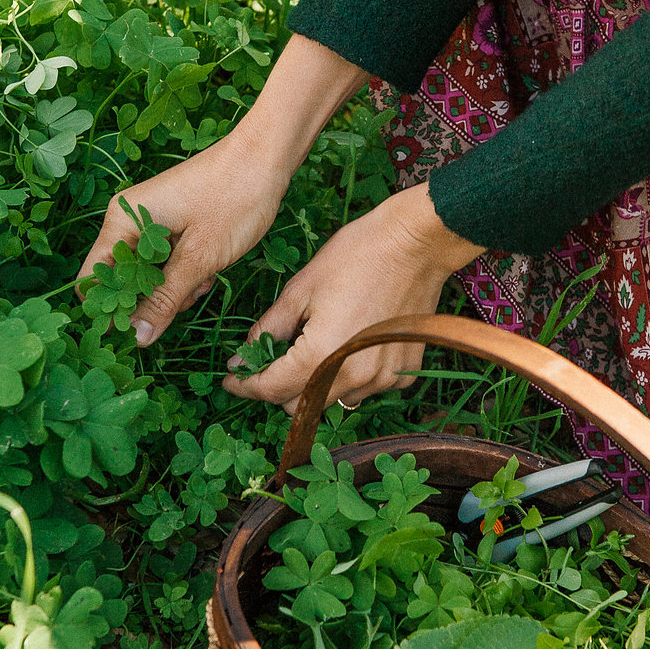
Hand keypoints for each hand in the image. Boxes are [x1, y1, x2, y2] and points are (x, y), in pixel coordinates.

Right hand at [77, 127, 289, 344]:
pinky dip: (183, 275)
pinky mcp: (170, 226)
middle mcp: (128, 220)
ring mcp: (150, 223)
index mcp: (123, 221)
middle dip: (149, 301)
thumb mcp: (199, 258)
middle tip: (186, 296)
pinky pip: (165, 264)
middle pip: (120, 280)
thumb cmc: (234, 199)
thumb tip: (136, 338)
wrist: (266, 158)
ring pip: (146, 277)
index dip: (109, 308)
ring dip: (172, 290)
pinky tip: (208, 272)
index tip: (138, 330)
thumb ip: (165, 299)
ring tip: (203, 280)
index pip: (93, 277)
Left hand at [223, 183, 484, 413]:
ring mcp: (381, 379)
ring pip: (331, 400)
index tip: (232, 380)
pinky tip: (351, 345)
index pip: (271, 389)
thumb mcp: (301, 288)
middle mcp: (353, 377)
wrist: (417, 244)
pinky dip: (349, 376)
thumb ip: (270, 328)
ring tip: (318, 345)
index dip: (245, 386)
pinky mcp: (402, 374)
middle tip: (272, 358)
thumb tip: (241, 359)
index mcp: (321, 355)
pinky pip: (363, 389)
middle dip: (279, 386)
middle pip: (299, 404)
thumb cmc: (357, 256)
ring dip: (315, 384)